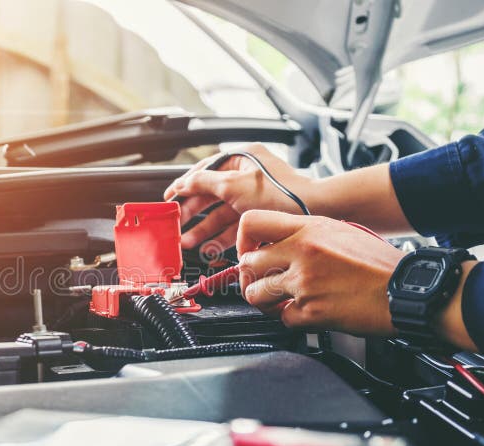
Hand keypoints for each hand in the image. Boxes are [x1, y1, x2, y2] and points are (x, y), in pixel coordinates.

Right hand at [163, 143, 315, 251]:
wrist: (314, 210)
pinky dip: (221, 237)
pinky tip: (209, 248)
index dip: (184, 186)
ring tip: (187, 242)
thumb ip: (203, 182)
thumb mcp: (233, 185)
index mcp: (242, 159)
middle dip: (192, 213)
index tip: (169, 199)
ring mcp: (254, 197)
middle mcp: (247, 176)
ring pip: (221, 214)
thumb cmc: (281, 192)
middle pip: (211, 195)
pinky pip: (235, 226)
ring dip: (203, 229)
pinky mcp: (260, 216)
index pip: (205, 170)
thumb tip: (183, 183)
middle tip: (176, 225)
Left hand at [236, 210, 404, 334]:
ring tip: (281, 300)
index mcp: (308, 229)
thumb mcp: (339, 232)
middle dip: (254, 276)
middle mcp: (301, 253)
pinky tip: (306, 312)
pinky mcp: (311, 312)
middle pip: (247, 264)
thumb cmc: (380, 264)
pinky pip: (282, 318)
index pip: (252, 223)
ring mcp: (303, 283)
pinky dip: (292, 319)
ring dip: (265, 300)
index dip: (243, 241)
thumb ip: (306, 234)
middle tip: (266, 281)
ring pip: (254, 294)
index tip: (250, 252)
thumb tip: (279, 242)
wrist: (406, 290)